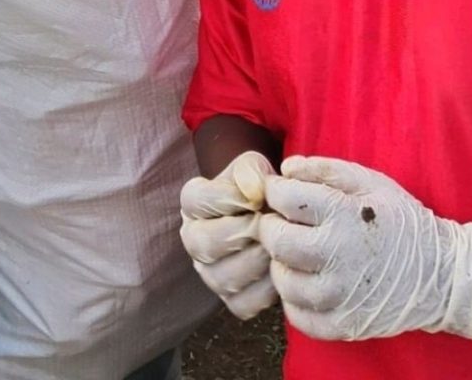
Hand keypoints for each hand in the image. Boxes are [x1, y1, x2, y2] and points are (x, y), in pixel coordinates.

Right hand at [179, 152, 276, 318]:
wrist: (278, 219)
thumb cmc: (261, 189)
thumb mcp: (254, 168)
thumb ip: (250, 171)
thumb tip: (252, 192)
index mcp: (192, 203)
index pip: (195, 199)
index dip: (227, 198)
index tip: (256, 197)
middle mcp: (193, 239)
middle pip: (204, 244)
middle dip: (243, 233)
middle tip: (268, 225)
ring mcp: (209, 274)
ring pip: (224, 278)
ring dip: (257, 261)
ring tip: (276, 246)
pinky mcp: (231, 300)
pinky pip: (244, 303)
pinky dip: (266, 290)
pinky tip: (279, 269)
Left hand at [260, 157, 471, 343]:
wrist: (440, 275)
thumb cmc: (399, 221)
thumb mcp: (369, 181)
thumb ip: (324, 169)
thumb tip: (284, 168)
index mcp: (343, 216)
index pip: (283, 199)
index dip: (275, 191)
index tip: (281, 192)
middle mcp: (338, 258)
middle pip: (276, 241)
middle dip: (271, 227)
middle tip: (283, 222)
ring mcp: (340, 297)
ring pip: (282, 280)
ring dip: (282, 263)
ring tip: (298, 253)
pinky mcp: (343, 326)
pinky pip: (297, 316)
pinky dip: (294, 299)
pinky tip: (308, 281)